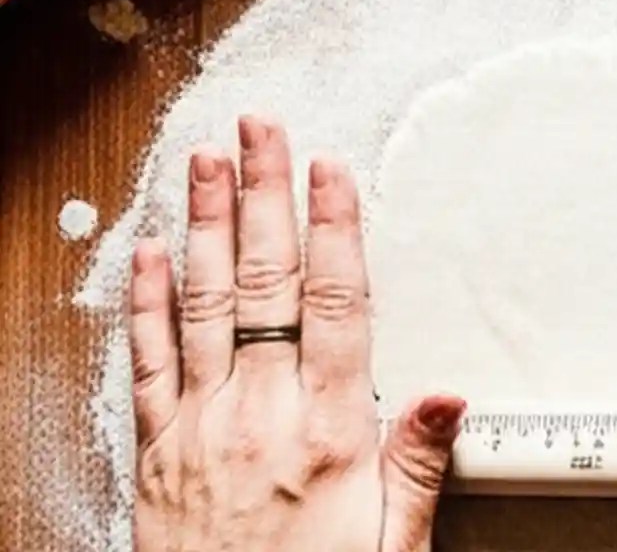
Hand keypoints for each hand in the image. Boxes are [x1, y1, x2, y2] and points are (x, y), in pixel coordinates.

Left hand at [129, 116, 463, 551]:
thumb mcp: (394, 549)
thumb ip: (415, 467)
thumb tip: (447, 394)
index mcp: (327, 432)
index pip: (334, 305)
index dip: (333, 228)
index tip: (329, 170)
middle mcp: (260, 415)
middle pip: (266, 283)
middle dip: (266, 196)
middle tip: (260, 129)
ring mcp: (199, 426)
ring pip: (204, 303)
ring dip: (207, 225)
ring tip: (207, 162)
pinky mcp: (155, 450)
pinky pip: (148, 361)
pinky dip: (146, 302)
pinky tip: (150, 253)